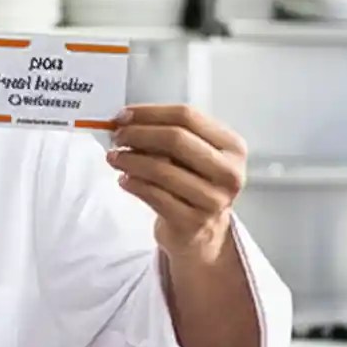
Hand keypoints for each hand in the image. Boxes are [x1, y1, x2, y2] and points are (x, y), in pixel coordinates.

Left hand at [105, 104, 247, 263]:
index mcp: (232, 147)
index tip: (122, 115)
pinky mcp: (193, 222)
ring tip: (114, 158)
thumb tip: (125, 120)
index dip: (150, 113)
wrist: (203, 233)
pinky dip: (134, 184)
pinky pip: (154, 195)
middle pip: (176, 139)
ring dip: (130, 160)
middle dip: (138, 134)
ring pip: (162, 169)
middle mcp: (229, 172)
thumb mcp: (193, 156)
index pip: (187, 116)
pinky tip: (123, 179)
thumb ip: (167, 134)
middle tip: (116, 137)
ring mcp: (213, 200)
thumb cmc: (193, 184)